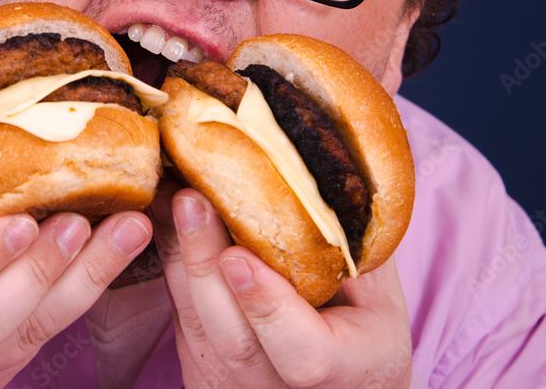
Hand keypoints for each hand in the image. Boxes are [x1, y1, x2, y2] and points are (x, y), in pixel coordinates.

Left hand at [150, 183, 411, 387]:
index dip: (266, 306)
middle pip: (232, 336)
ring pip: (195, 324)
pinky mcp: (200, 368)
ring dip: (179, 254)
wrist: (340, 386)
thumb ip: (355, 252)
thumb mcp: (381, 299)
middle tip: (190, 200)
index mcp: (341, 369)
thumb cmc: (365, 335)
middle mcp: (276, 386)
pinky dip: (170, 260)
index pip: (302, 353)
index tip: (238, 257)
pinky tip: (163, 213)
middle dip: (205, 263)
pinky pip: (178, 314)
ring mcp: (232, 383)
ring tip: (172, 195)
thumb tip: (331, 178)